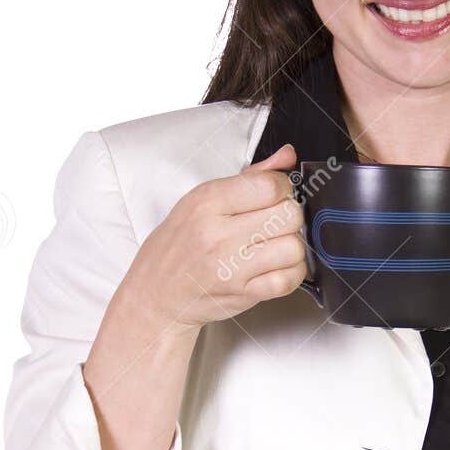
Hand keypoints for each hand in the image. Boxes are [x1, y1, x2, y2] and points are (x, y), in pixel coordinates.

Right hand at [117, 141, 307, 337]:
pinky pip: (288, 280)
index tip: (275, 195)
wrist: (156, 293)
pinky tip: (275, 267)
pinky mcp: (242, 293)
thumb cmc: (178, 245)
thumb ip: (250, 177)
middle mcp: (218, 234)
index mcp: (208, 203)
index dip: (282, 188)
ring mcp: (231, 267)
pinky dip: (290, 273)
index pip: (269, 186)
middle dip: (288, 217)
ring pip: (294, 248)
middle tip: (273, 222)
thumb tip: (287, 156)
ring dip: (290, 247)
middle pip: (289, 216)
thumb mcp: (202, 201)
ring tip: (272, 246)